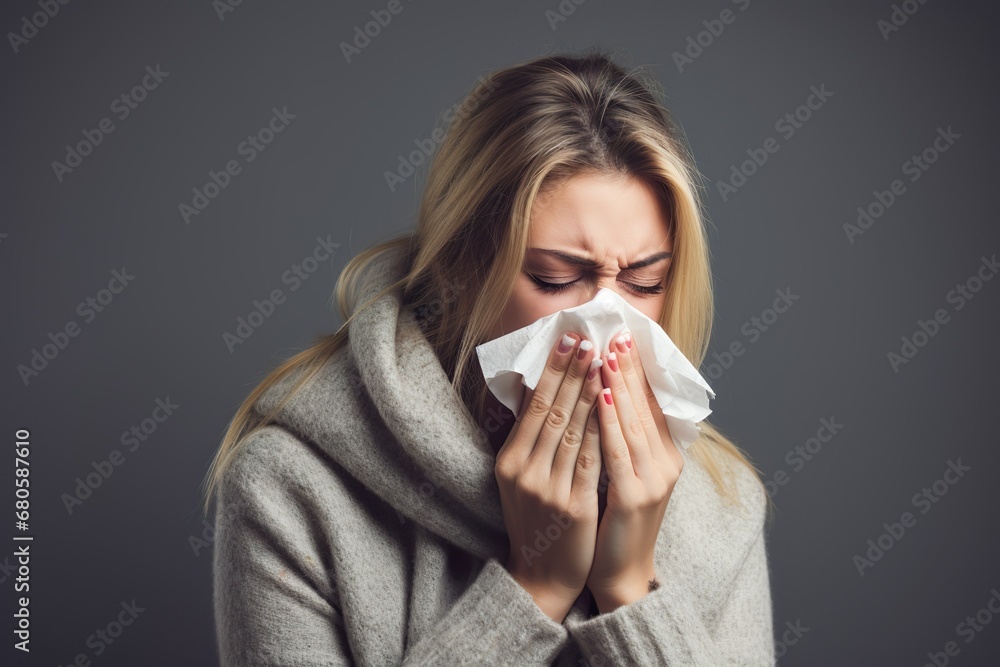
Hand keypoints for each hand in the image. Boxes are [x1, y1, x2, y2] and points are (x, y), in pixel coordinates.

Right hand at [494, 331, 605, 621]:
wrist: (543, 576)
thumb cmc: (536, 521)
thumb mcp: (520, 480)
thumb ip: (529, 440)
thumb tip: (543, 390)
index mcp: (509, 462)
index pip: (534, 406)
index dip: (552, 371)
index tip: (567, 339)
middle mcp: (524, 472)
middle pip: (552, 411)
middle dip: (571, 372)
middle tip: (586, 338)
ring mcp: (547, 489)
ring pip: (572, 430)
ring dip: (589, 392)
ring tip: (602, 361)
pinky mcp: (573, 505)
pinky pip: (591, 459)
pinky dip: (602, 429)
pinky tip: (613, 406)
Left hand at [587, 329, 683, 611]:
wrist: (620, 573)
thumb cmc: (616, 521)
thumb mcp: (625, 473)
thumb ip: (622, 439)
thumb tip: (606, 395)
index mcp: (665, 456)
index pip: (651, 404)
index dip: (638, 370)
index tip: (623, 338)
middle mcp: (665, 464)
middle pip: (645, 406)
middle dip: (629, 368)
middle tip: (617, 334)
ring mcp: (652, 480)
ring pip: (633, 422)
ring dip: (619, 384)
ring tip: (607, 354)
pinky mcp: (634, 496)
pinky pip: (619, 450)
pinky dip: (610, 419)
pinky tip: (601, 395)